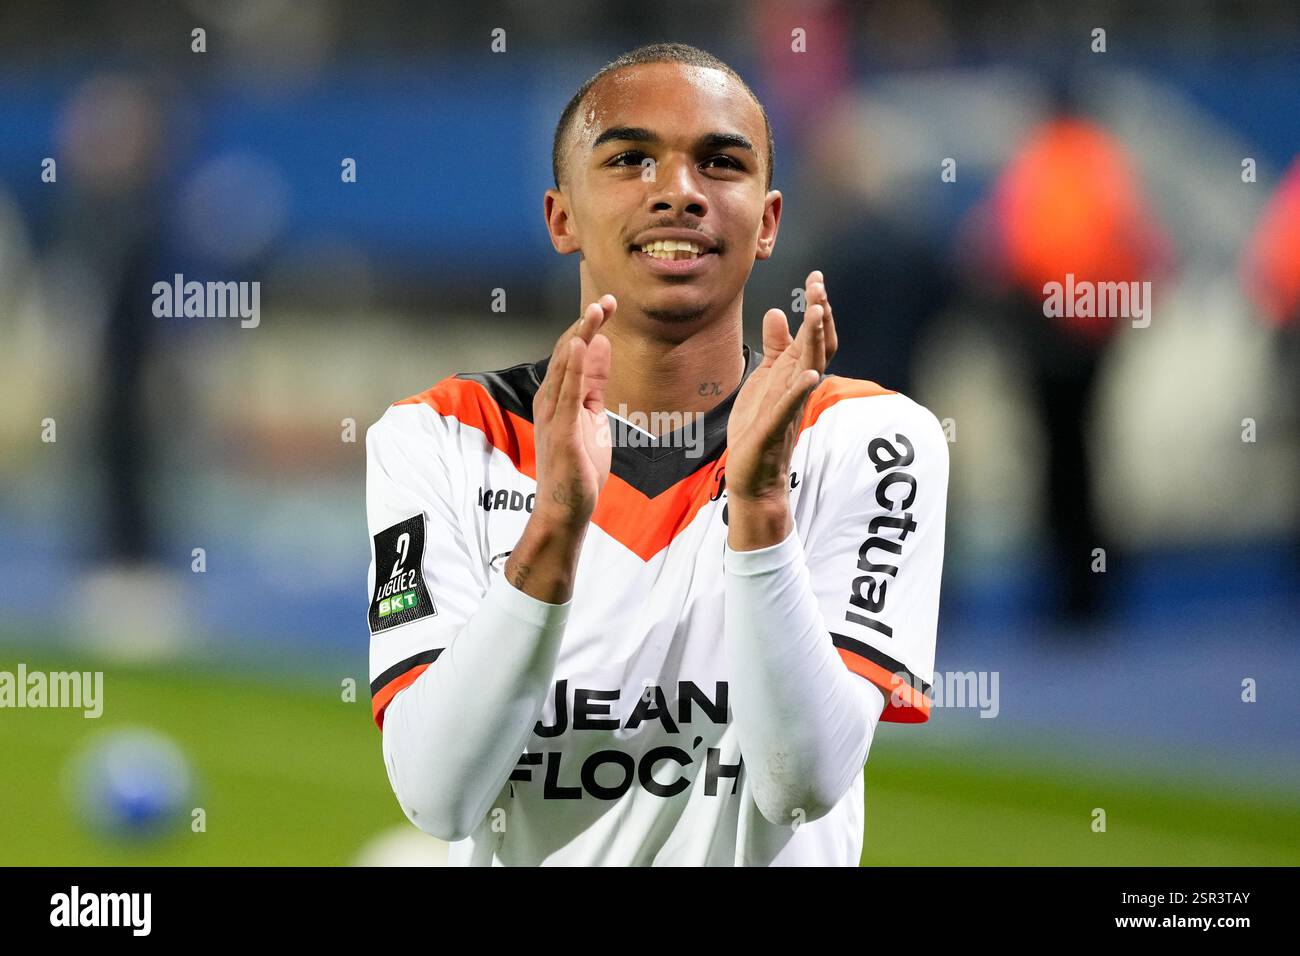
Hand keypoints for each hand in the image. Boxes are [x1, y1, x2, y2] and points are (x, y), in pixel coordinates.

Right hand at [531, 295, 615, 528]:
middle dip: (587, 325)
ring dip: (580, 337)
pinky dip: (572, 368)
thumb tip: (601, 346)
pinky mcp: (562, 430)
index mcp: (558, 396)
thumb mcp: (592, 416)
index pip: (573, 353)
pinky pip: (567, 394)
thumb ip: (594, 383)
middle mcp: (550, 400)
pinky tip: (578, 345)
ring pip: (565, 367)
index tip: (609, 306)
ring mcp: (553, 415)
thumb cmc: (578, 466)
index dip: (589, 327)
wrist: (566, 508)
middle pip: (567, 353)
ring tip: (595, 312)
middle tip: (608, 300)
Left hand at [726, 271, 837, 503]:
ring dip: (814, 342)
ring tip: (817, 314)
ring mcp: (789, 406)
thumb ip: (775, 348)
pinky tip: (809, 375)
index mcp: (794, 373)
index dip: (816, 307)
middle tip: (819, 286)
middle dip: (819, 315)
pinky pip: (792, 406)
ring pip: (809, 369)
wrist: (754, 475)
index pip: (812, 335)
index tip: (816, 277)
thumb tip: (778, 312)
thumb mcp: (763, 379)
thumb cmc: (759, 427)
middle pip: (817, 346)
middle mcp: (798, 386)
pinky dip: (800, 390)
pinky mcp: (775, 426)